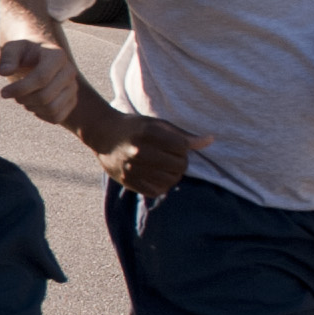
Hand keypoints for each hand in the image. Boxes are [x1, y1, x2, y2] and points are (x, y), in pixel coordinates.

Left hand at [0, 36, 78, 124]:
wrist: (36, 58)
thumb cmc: (23, 53)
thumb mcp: (12, 48)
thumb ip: (7, 57)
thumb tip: (4, 71)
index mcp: (57, 55)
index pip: (41, 78)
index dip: (20, 88)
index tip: (3, 92)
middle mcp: (69, 71)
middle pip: (45, 96)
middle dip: (24, 99)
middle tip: (13, 95)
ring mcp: (73, 88)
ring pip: (52, 109)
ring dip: (32, 107)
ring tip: (23, 97)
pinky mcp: (71, 101)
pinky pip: (56, 117)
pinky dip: (41, 115)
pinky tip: (33, 104)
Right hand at [77, 103, 207, 198]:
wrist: (103, 134)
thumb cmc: (135, 127)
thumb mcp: (157, 124)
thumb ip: (183, 135)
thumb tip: (210, 140)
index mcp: (148, 132)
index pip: (182, 147)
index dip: (183, 147)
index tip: (175, 145)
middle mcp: (140, 151)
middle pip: (179, 165)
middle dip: (180, 162)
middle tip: (171, 157)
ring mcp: (133, 168)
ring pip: (171, 180)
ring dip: (173, 174)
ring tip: (164, 167)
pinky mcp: (129, 181)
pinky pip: (157, 190)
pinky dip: (162, 185)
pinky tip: (157, 176)